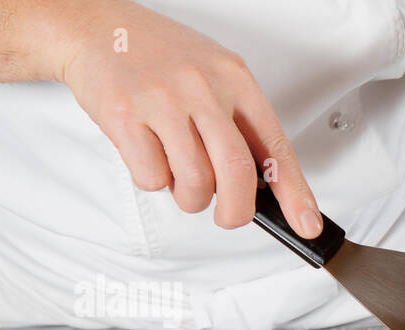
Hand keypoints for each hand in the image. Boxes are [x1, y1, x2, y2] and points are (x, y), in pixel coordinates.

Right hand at [57, 0, 320, 237]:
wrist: (97, 28)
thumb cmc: (160, 58)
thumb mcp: (216, 75)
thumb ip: (241, 125)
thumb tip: (265, 186)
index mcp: (235, 80)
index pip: (276, 148)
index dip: (295, 194)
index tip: (307, 226)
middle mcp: (203, 88)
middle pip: (236, 174)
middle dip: (236, 212)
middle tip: (228, 216)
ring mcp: (163, 101)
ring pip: (195, 184)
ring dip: (190, 197)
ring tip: (179, 175)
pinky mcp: (125, 116)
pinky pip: (152, 179)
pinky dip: (153, 181)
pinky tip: (150, 154)